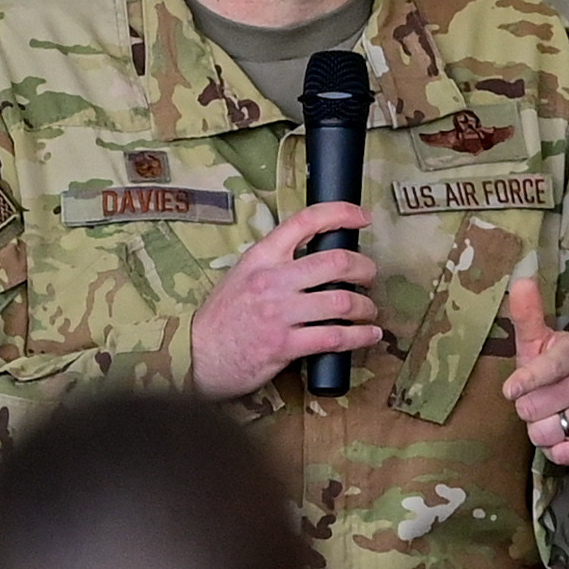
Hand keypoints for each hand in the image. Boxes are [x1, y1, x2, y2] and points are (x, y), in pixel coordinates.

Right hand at [187, 201, 381, 397]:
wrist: (199, 354)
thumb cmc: (223, 316)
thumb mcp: (244, 274)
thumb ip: (276, 261)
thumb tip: (317, 254)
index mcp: (262, 256)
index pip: (305, 221)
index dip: (341, 213)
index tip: (363, 218)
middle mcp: (272, 280)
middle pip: (336, 262)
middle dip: (364, 268)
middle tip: (369, 276)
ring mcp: (279, 313)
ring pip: (342, 301)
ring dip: (365, 306)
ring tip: (368, 310)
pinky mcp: (285, 345)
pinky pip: (335, 337)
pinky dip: (360, 336)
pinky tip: (369, 334)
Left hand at [503, 275, 568, 525]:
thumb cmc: (559, 375)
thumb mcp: (541, 347)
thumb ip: (528, 317)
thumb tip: (520, 278)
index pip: (551, 365)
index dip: (528, 380)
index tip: (511, 391)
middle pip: (534, 407)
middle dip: (529, 412)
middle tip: (543, 404)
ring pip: (546, 433)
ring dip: (542, 433)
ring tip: (557, 420)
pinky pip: (564, 454)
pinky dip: (558, 452)